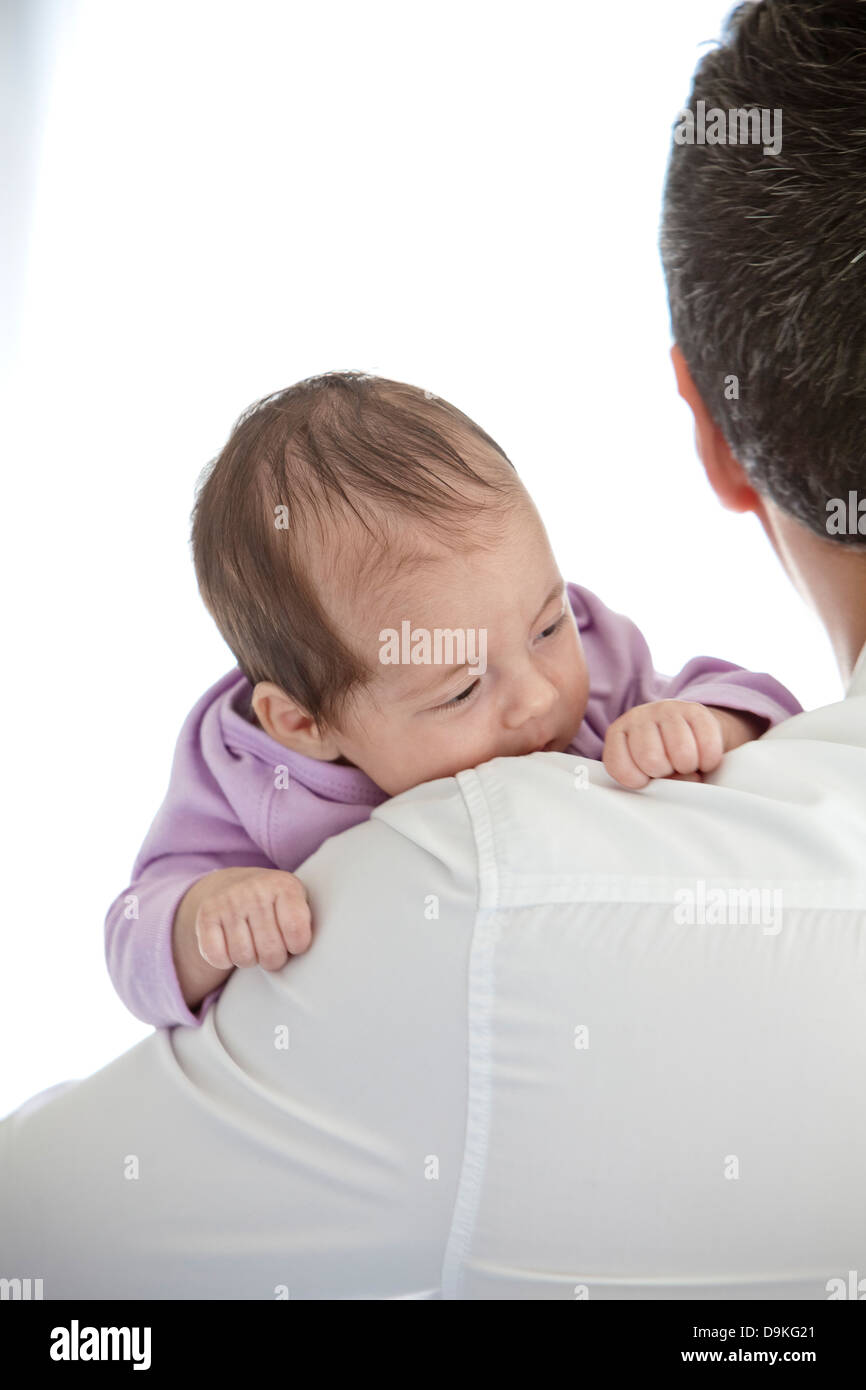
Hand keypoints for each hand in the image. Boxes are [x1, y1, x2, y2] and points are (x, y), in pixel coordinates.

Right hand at [195, 868, 311, 971]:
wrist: (234, 884)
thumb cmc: (276, 905)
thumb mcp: (297, 903)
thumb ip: (307, 925)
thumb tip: (320, 963)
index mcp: (284, 886)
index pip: (297, 934)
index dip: (297, 947)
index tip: (294, 942)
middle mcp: (255, 890)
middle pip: (271, 952)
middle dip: (274, 958)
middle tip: (272, 947)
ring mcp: (228, 901)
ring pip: (243, 957)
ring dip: (249, 960)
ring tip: (253, 945)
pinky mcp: (206, 915)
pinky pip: (216, 957)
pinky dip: (224, 961)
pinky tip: (231, 947)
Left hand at [602, 699, 726, 789]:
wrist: (688, 732)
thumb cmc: (661, 759)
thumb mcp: (645, 773)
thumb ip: (652, 784)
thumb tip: (683, 781)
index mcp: (618, 734)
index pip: (619, 766)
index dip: (637, 781)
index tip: (646, 779)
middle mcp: (638, 717)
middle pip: (651, 759)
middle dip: (664, 772)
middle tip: (669, 768)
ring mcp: (666, 709)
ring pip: (682, 751)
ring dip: (688, 766)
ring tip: (685, 763)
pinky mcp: (695, 709)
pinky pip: (707, 743)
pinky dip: (709, 759)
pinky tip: (702, 758)